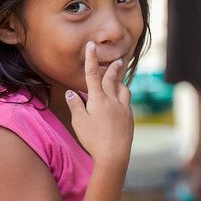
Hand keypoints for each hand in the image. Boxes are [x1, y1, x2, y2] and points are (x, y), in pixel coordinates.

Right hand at [64, 41, 133, 170]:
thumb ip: (76, 105)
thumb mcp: (79, 122)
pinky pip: (127, 102)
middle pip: (112, 79)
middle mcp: (113, 100)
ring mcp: (123, 108)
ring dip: (121, 82)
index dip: (91, 58)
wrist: (114, 154)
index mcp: (98, 99)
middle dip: (113, 68)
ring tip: (120, 80)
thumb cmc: (93, 139)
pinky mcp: (130, 118)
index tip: (91, 45)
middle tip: (117, 59)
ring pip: (123, 89)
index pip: (92, 74)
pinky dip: (123, 97)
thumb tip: (70, 92)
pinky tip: (121, 101)